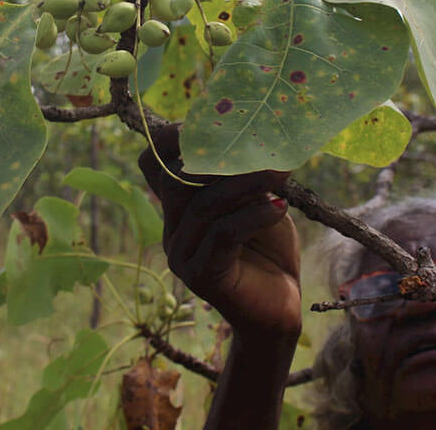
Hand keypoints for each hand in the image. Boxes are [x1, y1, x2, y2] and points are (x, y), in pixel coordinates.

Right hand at [138, 124, 301, 339]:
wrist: (277, 313)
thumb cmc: (269, 253)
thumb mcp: (258, 204)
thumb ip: (248, 176)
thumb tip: (264, 132)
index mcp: (178, 207)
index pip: (155, 163)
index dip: (176, 138)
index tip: (220, 122)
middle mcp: (172, 229)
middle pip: (174, 178)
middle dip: (217, 156)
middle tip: (259, 143)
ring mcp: (182, 254)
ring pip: (204, 205)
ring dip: (246, 183)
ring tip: (281, 174)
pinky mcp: (201, 276)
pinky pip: (222, 235)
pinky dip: (253, 215)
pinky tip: (279, 207)